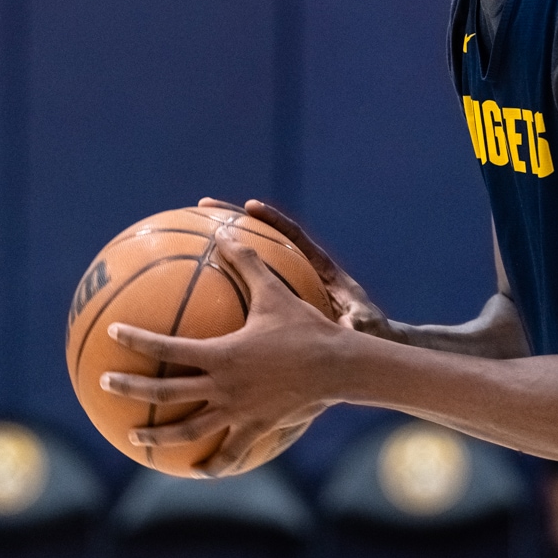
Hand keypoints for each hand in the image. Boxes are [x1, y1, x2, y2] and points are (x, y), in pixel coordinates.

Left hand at [103, 232, 351, 476]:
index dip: (137, 341)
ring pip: (188, 430)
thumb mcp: (274, 292)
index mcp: (221, 355)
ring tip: (134, 436)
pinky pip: (229, 452)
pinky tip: (197, 470)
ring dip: (158, 435)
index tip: (112, 335)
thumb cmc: (305, 328)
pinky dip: (210, 464)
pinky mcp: (255, 428)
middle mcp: (222, 387)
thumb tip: (224, 233)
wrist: (337, 368)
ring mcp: (237, 413)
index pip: (168, 348)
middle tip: (104, 384)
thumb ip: (246, 263)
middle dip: (131, 390)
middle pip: (166, 393)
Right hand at [202, 197, 402, 342]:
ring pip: (254, 264)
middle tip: (206, 209)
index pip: (294, 238)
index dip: (274, 220)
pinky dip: (226, 289)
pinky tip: (195, 298)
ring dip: (227, 249)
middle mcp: (302, 273)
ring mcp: (290, 289)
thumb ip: (355, 323)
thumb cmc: (368, 336)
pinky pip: (249, 293)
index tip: (250, 206)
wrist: (366, 350)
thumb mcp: (361, 327)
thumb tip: (351, 324)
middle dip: (239, 222)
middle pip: (266, 240)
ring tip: (189, 238)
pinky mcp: (282, 307)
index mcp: (321, 271)